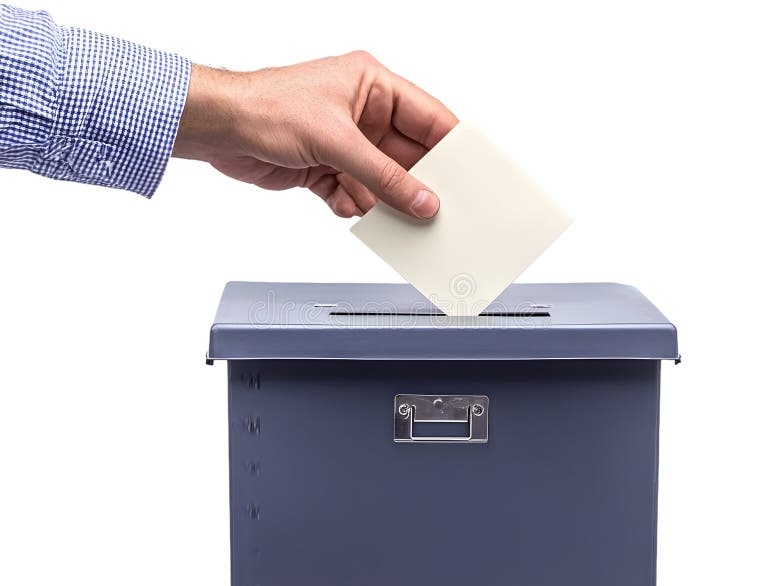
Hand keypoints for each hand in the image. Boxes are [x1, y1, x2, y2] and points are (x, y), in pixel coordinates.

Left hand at [172, 51, 457, 217]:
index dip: (451, 146)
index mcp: (373, 86)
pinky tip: (341, 201)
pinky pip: (356, 193)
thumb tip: (422, 199)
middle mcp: (363, 113)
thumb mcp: (337, 142)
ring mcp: (345, 143)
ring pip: (382, 180)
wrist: (218, 129)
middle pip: (407, 155)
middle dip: (416, 182)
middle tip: (435, 207)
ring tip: (383, 212)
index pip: (428, 117)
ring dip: (381, 198)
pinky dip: (352, 204)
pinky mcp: (327, 168)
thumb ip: (384, 176)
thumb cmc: (266, 107)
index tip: (471, 174)